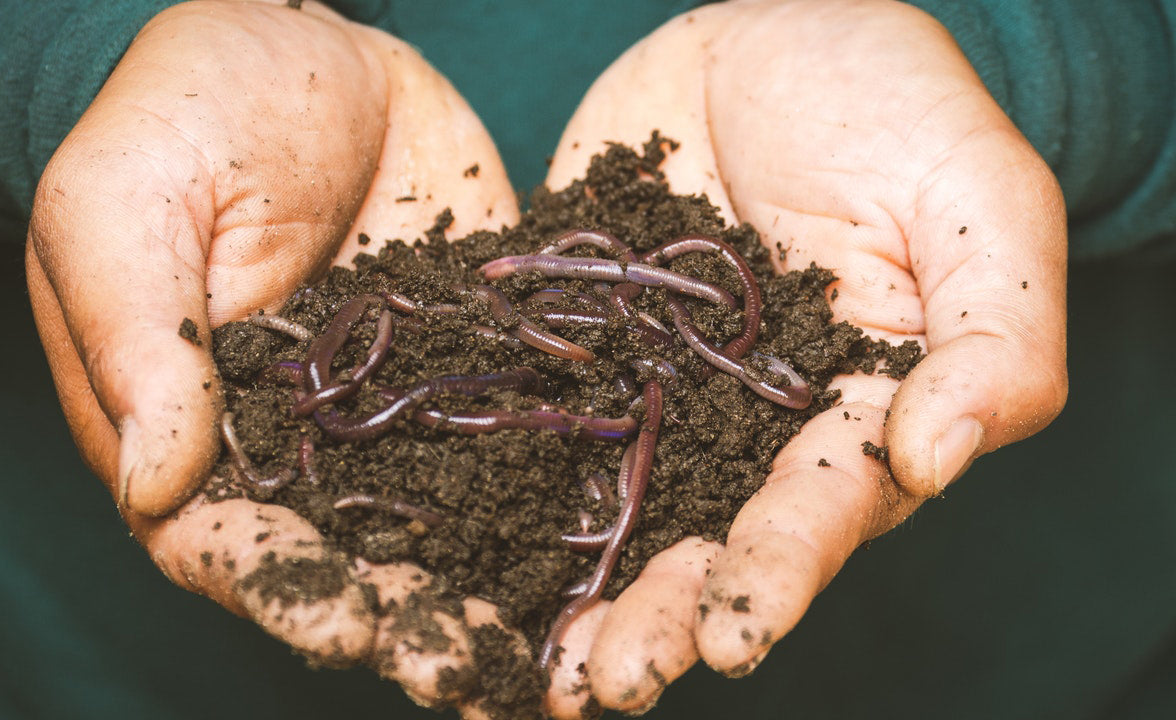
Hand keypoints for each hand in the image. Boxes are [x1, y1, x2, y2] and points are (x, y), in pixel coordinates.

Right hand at [26, 0, 520, 711]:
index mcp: (196, 426)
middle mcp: (303, 441)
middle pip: (349, 557)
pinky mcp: (475, 360)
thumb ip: (140, 340)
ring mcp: (398, 407)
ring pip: (444, 518)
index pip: (228, 540)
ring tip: (551, 651)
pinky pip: (516, 430)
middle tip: (471, 673)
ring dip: (491, 588)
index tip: (344, 626)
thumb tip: (157, 482)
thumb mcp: (124, 203)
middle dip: (406, 620)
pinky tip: (613, 535)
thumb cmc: (179, 113)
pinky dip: (557, 488)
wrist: (302, 46)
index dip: (284, 593)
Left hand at [542, 0, 1067, 713]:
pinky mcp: (583, 350)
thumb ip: (993, 335)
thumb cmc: (894, 105)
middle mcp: (752, 429)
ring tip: (537, 668)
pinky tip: (454, 549)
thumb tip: (937, 458)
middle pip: (709, 539)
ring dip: (580, 591)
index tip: (732, 635)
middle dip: (663, 616)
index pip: (823, 508)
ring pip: (618, 510)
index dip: (780, 572)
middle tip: (609, 682)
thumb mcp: (976, 201)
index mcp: (856, 411)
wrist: (769, 31)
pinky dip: (500, 488)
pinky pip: (540, 423)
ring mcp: (659, 394)